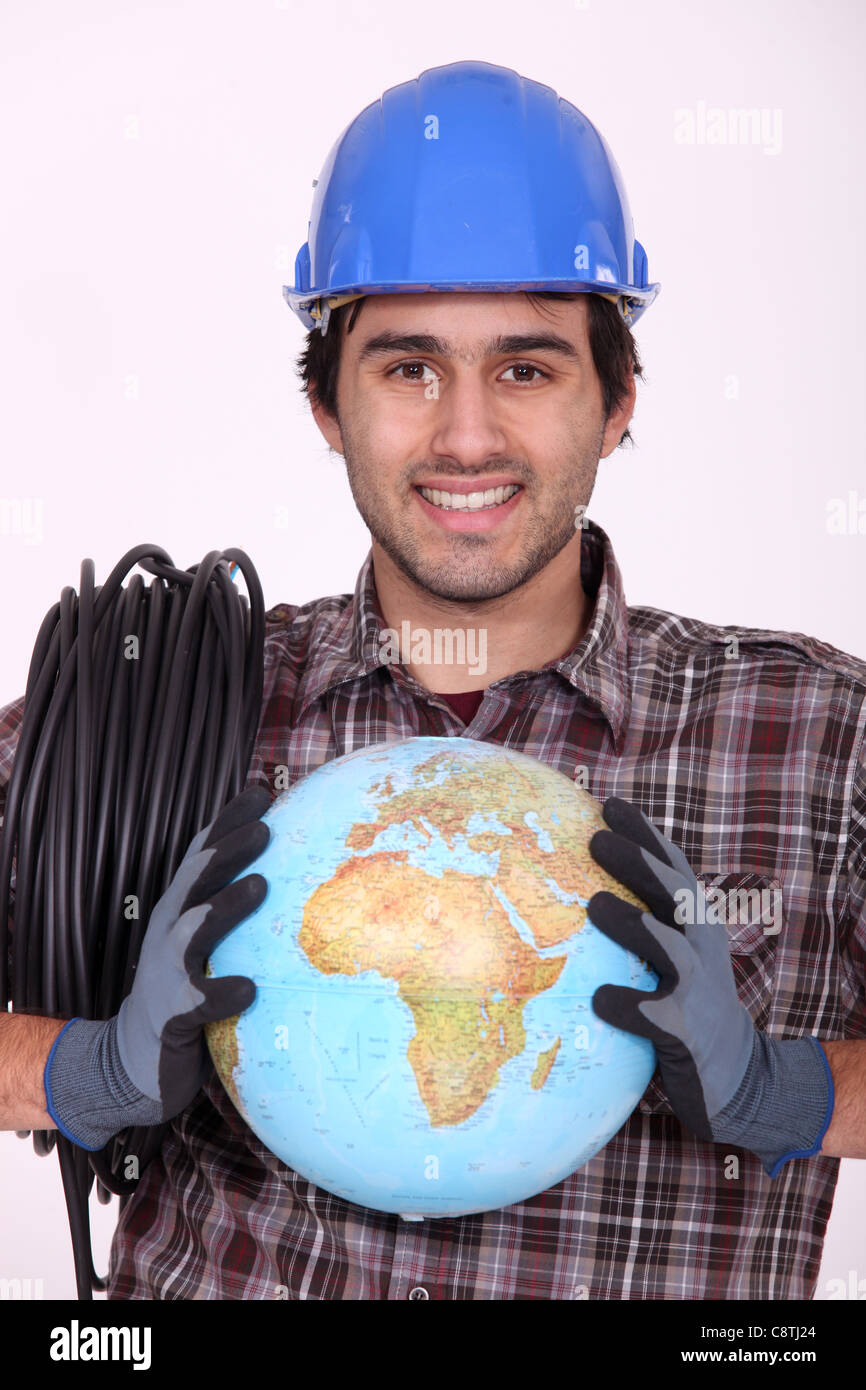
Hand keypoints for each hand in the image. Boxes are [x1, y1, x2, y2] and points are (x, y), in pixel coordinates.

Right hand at [44, 786, 270, 1149]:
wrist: (133, 1059)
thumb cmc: (185, 993)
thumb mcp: (206, 946)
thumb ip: (235, 912)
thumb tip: (292, 877)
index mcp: (181, 908)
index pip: (204, 853)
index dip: (228, 820)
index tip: (262, 791)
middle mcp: (170, 930)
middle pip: (196, 879)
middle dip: (228, 849)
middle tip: (265, 828)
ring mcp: (167, 971)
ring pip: (192, 931)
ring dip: (224, 906)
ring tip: (259, 887)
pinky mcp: (173, 1015)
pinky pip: (199, 1002)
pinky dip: (222, 993)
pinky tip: (249, 988)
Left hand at [586, 796, 832, 1175]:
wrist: (737, 1073)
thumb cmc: (683, 1004)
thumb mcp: (671, 956)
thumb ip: (635, 924)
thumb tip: (562, 891)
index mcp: (695, 923)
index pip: (673, 867)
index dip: (644, 833)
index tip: (608, 803)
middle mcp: (702, 946)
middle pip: (675, 893)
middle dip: (638, 861)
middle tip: (594, 837)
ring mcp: (698, 988)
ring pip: (670, 946)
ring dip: (634, 923)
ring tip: (595, 904)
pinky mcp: (686, 1032)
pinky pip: (654, 1015)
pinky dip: (627, 1004)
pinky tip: (598, 1000)